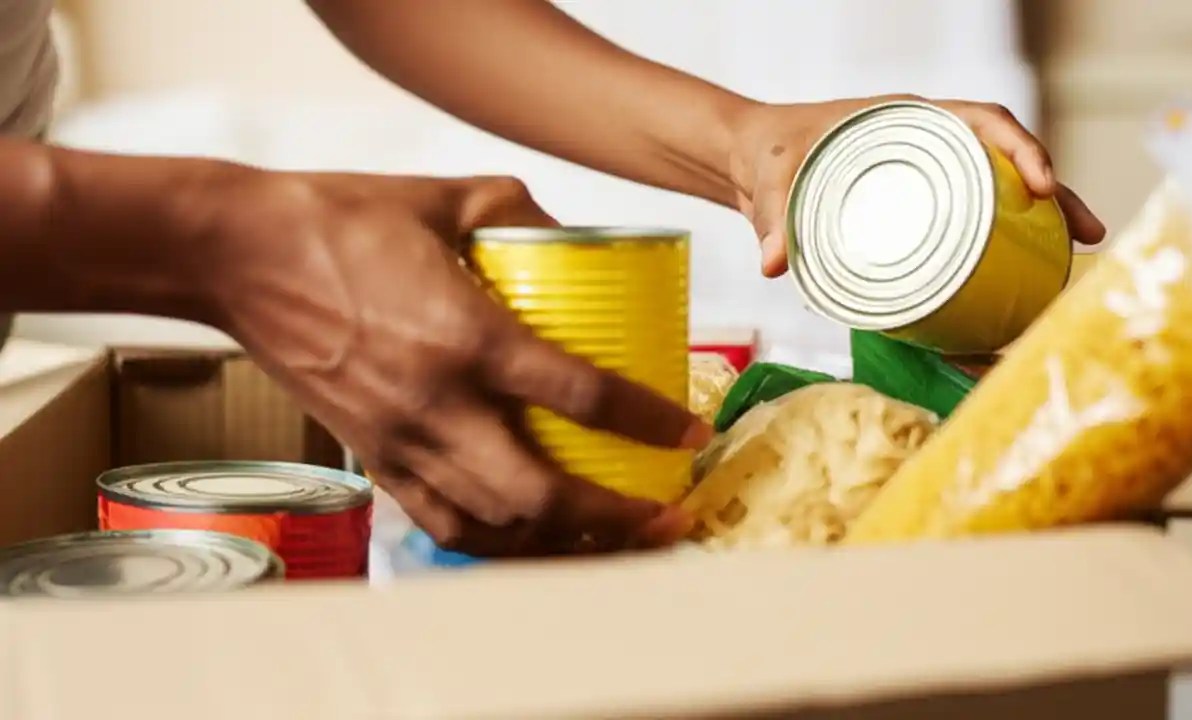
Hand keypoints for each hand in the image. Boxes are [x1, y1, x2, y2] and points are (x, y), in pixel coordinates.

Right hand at [182, 169, 707, 555]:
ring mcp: (401, 444)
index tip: (689, 435)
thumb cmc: (338, 221)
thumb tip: (571, 235)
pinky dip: (501, 545)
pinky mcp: (374, 461)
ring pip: (497, 528)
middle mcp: (437, 405)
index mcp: (465, 336)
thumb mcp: (444, 195)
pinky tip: (539, 539)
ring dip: (567, 545)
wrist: (238, 259)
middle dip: (618, 519)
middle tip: (669, 512)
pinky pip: (446, 526)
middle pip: (543, 495)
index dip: (648, 421)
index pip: (579, 395)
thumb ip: (519, 210)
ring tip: (619, 539)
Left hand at [728, 96, 1107, 276]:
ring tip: (1077, 251)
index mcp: (905, 118)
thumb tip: (774, 266)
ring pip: (998, 185)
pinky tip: (1028, 267)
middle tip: (1086, 232)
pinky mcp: (920, 199)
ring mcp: (927, 169)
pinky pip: (974, 209)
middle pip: (1005, 157)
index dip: (1019, 149)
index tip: (1041, 185)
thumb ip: (769, 218)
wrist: (752, 156)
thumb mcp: (771, 181)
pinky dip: (1005, 233)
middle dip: (1053, 190)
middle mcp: (926, 140)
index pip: (980, 120)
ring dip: (1043, 214)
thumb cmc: (769, 154)